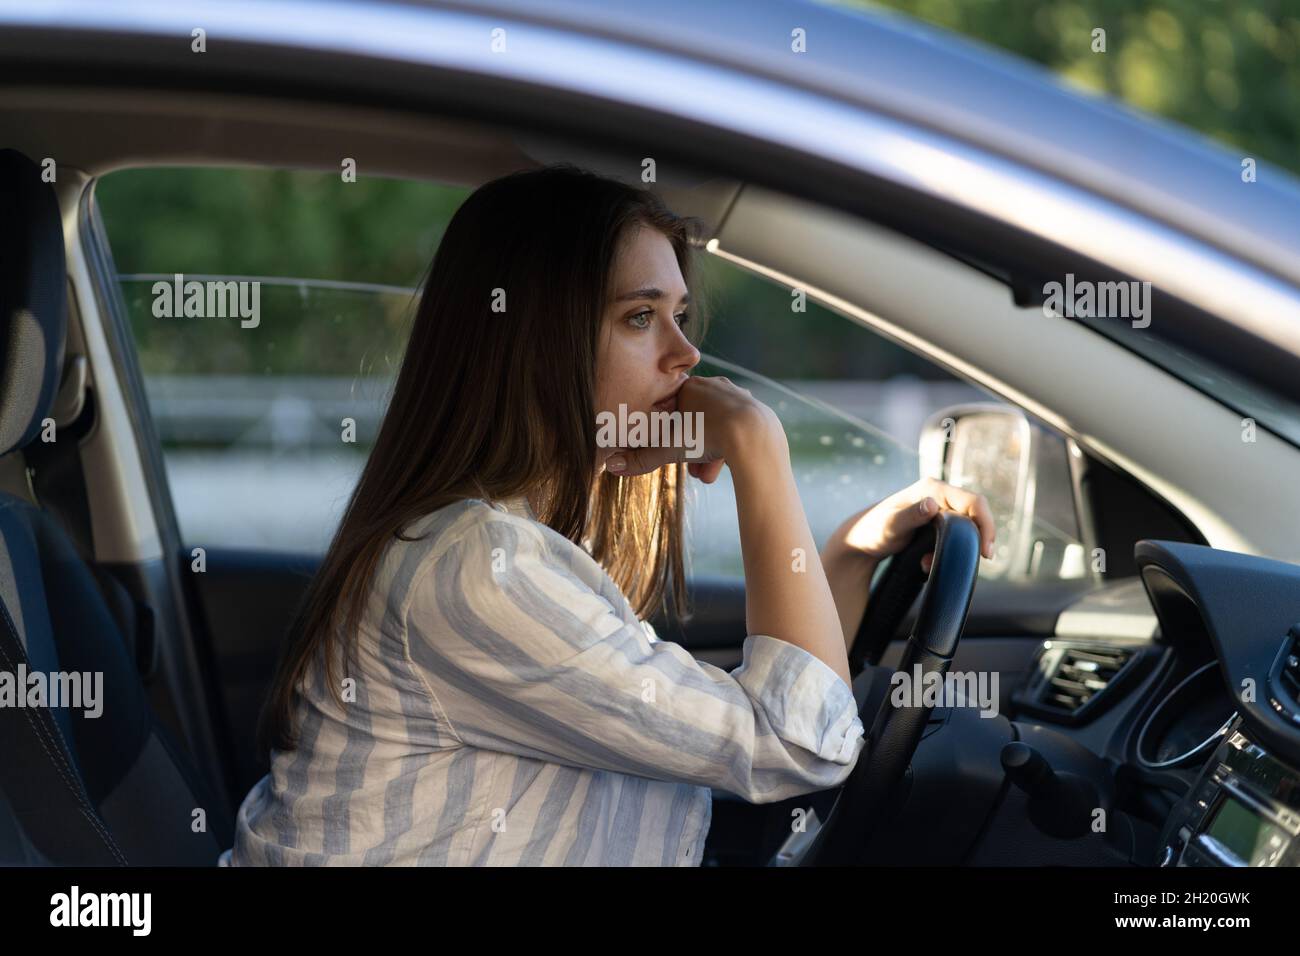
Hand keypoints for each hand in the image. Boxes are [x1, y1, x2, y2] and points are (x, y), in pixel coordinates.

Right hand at [601, 376, 782, 482]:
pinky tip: (726, 464)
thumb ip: (640, 459)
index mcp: (690, 387)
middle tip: (690, 469)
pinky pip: (736, 428)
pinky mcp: (755, 409)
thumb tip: (610, 466)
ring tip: (707, 473)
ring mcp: (737, 395)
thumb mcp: (668, 450)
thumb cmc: (707, 436)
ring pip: (716, 426)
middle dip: (690, 448)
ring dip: (709, 452)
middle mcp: (713, 385)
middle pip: (694, 421)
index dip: (669, 435)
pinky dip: (729, 447)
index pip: (672, 410)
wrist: (752, 436)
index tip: (671, 452)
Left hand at [830, 477, 995, 571]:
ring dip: (960, 547)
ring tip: (931, 563)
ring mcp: (939, 507)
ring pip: (966, 526)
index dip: (986, 524)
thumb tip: (931, 505)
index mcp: (932, 489)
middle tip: (976, 562)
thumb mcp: (890, 525)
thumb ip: (910, 516)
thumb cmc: (873, 530)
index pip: (974, 501)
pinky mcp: (937, 521)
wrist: (862, 539)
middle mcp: (939, 494)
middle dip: (976, 538)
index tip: (986, 551)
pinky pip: (955, 534)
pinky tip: (927, 563)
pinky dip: (948, 550)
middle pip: (976, 514)